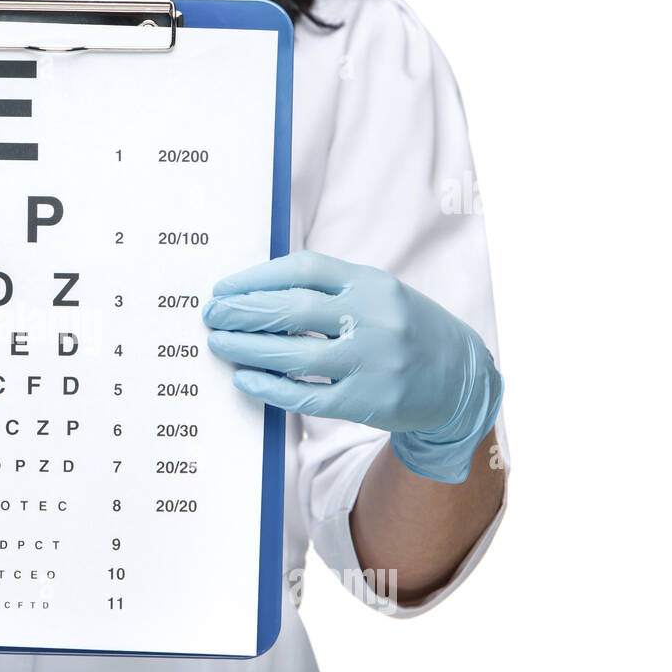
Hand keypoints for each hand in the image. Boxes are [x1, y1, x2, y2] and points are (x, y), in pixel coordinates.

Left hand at [202, 250, 501, 482]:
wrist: (459, 378)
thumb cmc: (402, 330)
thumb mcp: (376, 295)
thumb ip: (327, 289)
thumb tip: (256, 291)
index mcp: (372, 284)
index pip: (305, 268)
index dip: (258, 277)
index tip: (225, 288)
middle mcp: (373, 319)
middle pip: (294, 309)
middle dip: (244, 311)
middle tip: (212, 315)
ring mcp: (371, 363)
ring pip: (295, 354)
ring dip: (248, 348)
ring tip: (218, 344)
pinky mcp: (367, 403)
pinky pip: (307, 396)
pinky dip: (270, 387)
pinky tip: (244, 378)